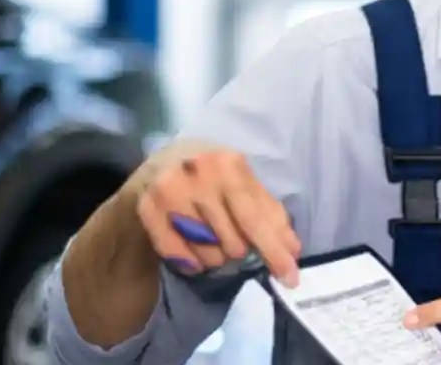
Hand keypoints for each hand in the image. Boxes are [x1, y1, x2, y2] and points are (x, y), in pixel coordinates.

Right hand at [121, 138, 301, 285]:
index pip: (255, 219)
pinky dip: (191, 262)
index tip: (290, 279)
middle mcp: (199, 175)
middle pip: (233, 242)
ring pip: (208, 253)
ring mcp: (171, 191)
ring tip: (210, 238)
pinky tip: (193, 252)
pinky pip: (178, 255)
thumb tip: (292, 249)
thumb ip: (270, 214)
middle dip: (239, 250)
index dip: (274, 252)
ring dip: (216, 257)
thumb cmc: (214, 176)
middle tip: (231, 237)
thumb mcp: (244, 186)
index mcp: (230, 164)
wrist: (164, 161)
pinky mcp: (148, 209)